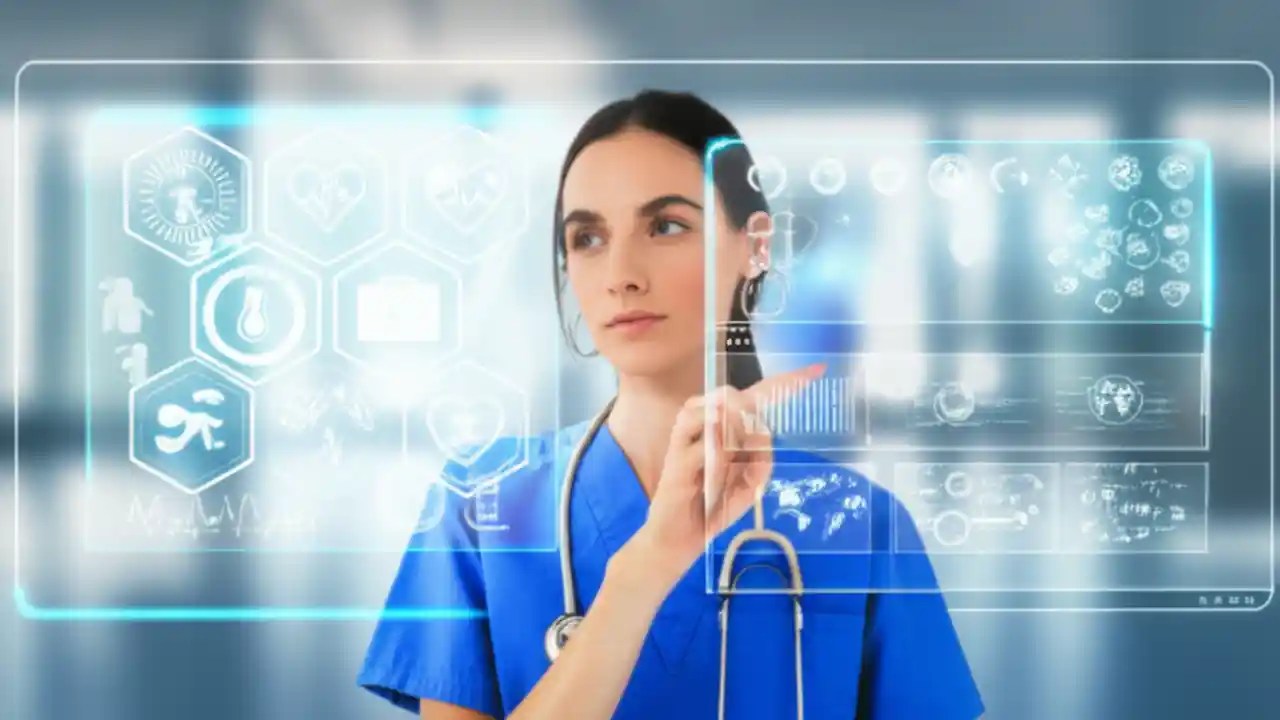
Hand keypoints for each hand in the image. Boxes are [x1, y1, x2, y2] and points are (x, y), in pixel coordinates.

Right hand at [627, 363, 826, 587]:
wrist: (682, 538)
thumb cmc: (713, 506)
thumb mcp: (750, 485)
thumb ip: (761, 458)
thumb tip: (762, 432)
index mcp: (723, 427)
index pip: (754, 397)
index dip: (784, 384)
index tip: (816, 370)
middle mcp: (703, 425)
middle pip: (730, 394)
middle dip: (753, 408)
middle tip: (755, 441)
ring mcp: (687, 440)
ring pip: (715, 410)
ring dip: (734, 430)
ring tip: (735, 457)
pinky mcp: (677, 460)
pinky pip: (705, 446)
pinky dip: (719, 457)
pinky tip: (720, 471)